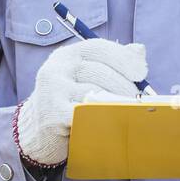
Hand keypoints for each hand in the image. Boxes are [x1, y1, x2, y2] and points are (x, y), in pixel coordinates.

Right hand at [16, 39, 146, 165]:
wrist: (37, 131)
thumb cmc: (70, 101)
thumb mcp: (88, 77)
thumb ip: (113, 63)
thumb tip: (140, 50)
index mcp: (67, 55)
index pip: (98, 48)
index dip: (123, 58)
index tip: (142, 72)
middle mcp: (57, 68)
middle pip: (100, 71)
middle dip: (124, 87)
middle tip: (136, 101)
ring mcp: (52, 91)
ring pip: (95, 94)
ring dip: (116, 104)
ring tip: (126, 112)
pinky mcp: (53, 114)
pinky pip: (87, 114)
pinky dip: (103, 118)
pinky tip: (111, 123)